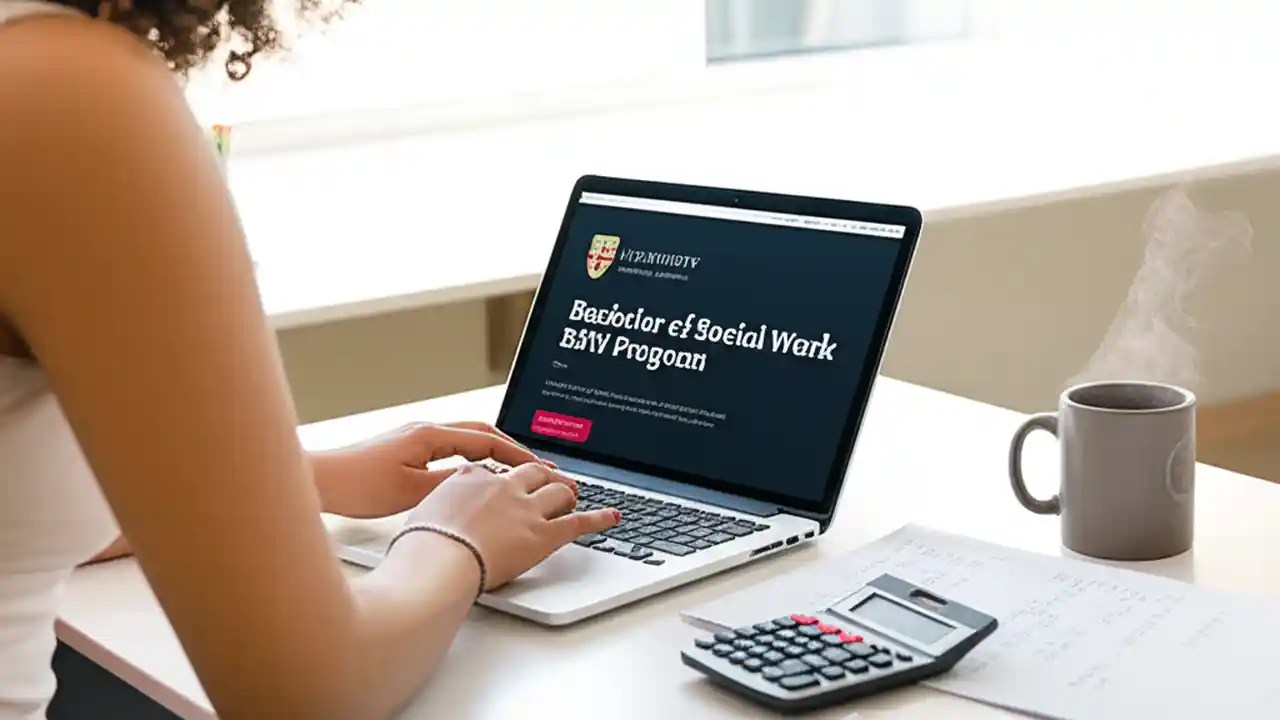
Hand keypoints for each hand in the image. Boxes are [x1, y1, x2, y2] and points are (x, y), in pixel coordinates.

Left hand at [312, 421, 564, 518]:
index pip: (486, 439)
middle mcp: (424, 430)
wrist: (322, 480)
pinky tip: (474, 473)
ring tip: (513, 467)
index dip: (516, 453)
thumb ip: (451, 484)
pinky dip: (471, 456)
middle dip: (511, 447)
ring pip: (464, 438)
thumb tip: (482, 481)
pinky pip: (449, 446)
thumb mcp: (412, 492)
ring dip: (492, 450)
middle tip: (535, 464)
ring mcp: (414, 437)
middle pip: (480, 432)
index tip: (537, 466)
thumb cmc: (358, 485)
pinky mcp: (405, 448)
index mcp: (430, 435)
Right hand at [401, 462, 619, 589]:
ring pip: (557, 491)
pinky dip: (599, 518)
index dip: (508, 480)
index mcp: (470, 478)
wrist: (438, 561)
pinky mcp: (544, 534)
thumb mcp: (421, 513)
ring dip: (566, 495)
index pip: (497, 472)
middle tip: (550, 484)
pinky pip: (578, 522)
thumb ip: (438, 506)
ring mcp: (526, 509)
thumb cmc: (423, 546)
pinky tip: (612, 516)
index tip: (510, 485)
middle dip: (544, 478)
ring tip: (571, 500)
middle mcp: (503, 487)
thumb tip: (438, 509)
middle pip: (533, 473)